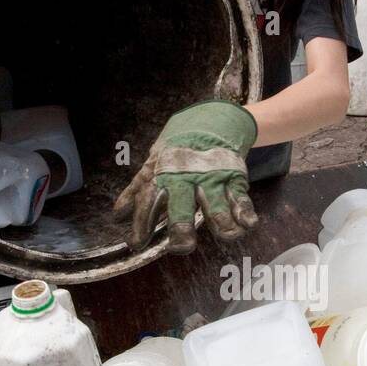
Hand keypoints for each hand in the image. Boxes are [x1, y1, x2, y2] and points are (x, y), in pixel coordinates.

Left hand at [114, 100, 259, 254]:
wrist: (212, 118)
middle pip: (182, 206)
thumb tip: (118, 214)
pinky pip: (239, 195)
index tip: (137, 244)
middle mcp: (186, 177)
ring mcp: (211, 176)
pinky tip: (248, 223)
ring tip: (227, 235)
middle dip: (181, 228)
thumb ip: (138, 189)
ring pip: (216, 202)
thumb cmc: (178, 146)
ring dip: (222, 221)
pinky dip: (244, 209)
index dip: (141, 223)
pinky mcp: (233, 174)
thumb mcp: (154, 162)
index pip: (148, 201)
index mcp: (163, 175)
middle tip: (181, 247)